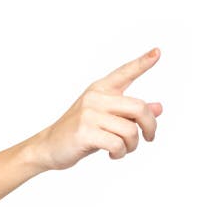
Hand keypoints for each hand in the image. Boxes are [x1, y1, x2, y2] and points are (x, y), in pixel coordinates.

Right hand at [32, 48, 163, 170]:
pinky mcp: (84, 132)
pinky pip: (117, 144)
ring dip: (132, 145)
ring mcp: (88, 114)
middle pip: (139, 108)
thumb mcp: (105, 119)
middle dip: (150, 126)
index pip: (124, 73)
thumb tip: (158, 108)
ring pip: (130, 130)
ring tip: (124, 149)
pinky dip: (120, 153)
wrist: (48, 147)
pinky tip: (113, 155)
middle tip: (149, 138)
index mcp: (99, 90)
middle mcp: (95, 98)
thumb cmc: (79, 132)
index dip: (142, 62)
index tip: (157, 52)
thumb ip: (129, 113)